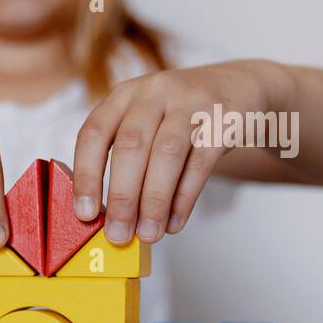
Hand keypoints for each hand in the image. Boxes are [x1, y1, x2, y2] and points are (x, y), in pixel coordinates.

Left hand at [72, 61, 287, 241]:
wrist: (238, 87)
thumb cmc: (177, 116)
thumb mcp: (144, 120)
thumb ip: (124, 158)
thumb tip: (107, 217)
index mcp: (123, 96)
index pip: (94, 134)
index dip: (86, 176)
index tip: (84, 213)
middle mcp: (153, 93)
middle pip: (130, 147)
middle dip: (122, 198)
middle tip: (118, 235)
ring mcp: (190, 103)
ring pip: (166, 156)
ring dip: (154, 202)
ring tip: (148, 234)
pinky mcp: (222, 121)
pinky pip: (200, 164)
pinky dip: (184, 199)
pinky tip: (174, 223)